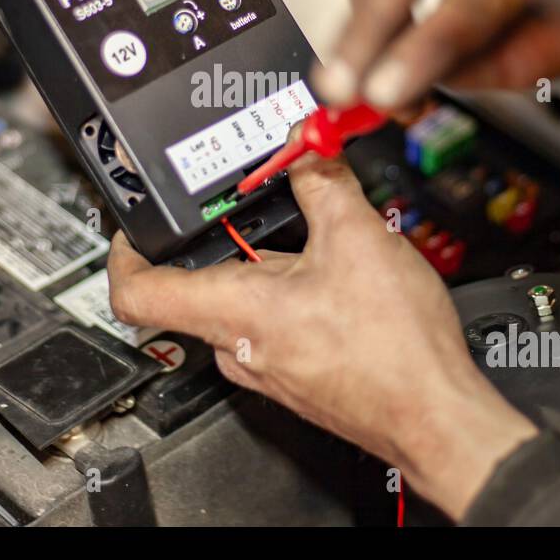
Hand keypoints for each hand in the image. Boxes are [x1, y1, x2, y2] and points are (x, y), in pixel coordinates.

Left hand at [107, 153, 536, 519]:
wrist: (436, 416)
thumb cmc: (395, 351)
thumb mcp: (358, 237)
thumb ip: (322, 180)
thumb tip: (305, 144)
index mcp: (233, 312)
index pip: (136, 292)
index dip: (123, 252)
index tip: (133, 225)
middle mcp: (238, 348)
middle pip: (198, 285)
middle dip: (226, 236)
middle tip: (249, 201)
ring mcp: (266, 367)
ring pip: (242, 305)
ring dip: (267, 265)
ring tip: (308, 235)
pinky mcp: (296, 375)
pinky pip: (272, 325)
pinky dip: (291, 292)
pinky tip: (334, 277)